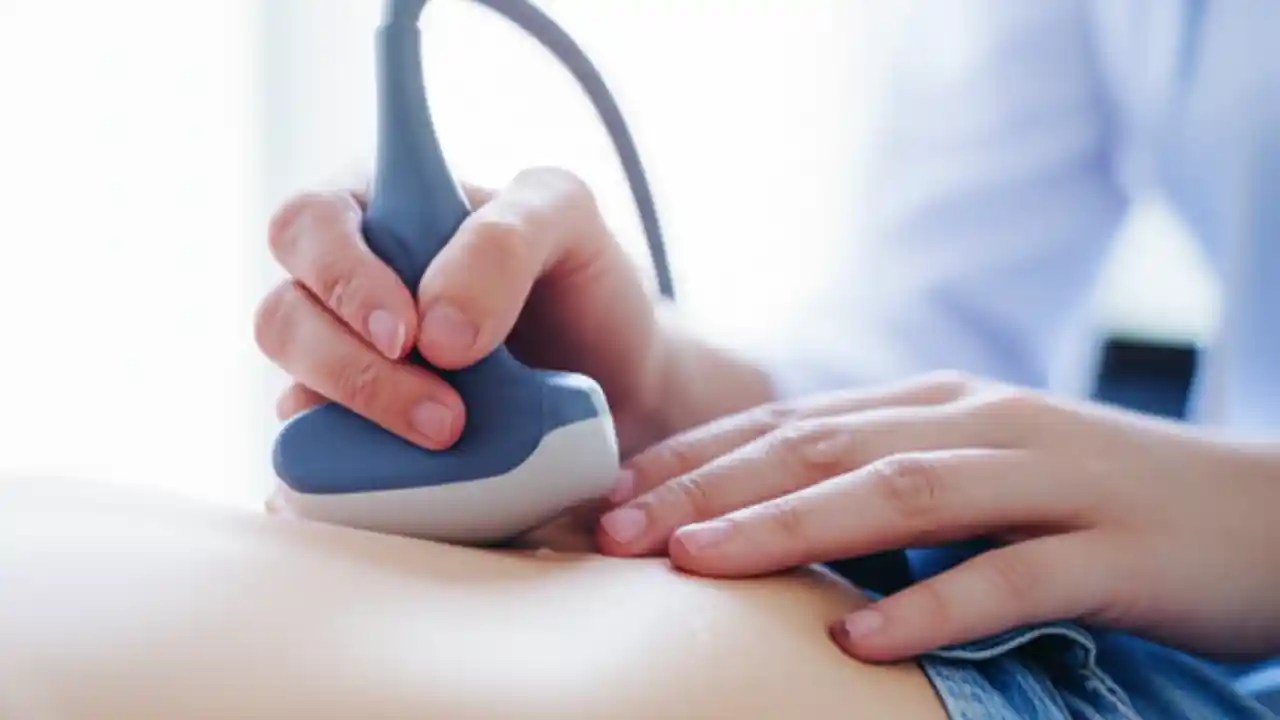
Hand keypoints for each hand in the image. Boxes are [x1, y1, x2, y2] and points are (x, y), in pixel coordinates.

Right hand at [254, 168, 666, 453]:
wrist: (619, 385)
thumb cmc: (582, 284)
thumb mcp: (566, 220)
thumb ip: (503, 242)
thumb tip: (436, 333)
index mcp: (375, 214)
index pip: (307, 222)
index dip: (338, 274)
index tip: (408, 331)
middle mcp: (345, 291)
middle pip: (283, 318)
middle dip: (352, 367)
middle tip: (442, 410)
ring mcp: (347, 370)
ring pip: (294, 394)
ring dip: (363, 420)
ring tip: (447, 437)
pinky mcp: (357, 441)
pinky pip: (318, 464)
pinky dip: (346, 476)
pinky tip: (403, 484)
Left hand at [596, 371, 1279, 660]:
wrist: (1259, 512)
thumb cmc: (1092, 497)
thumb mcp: (975, 469)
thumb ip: (879, 475)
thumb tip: (759, 510)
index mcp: (937, 403)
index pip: (791, 420)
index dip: (696, 458)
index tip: (613, 500)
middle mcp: (979, 424)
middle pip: (823, 447)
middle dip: (711, 488)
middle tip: (617, 534)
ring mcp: (1047, 480)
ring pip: (898, 495)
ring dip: (789, 526)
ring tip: (697, 565)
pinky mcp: (1111, 550)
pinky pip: (1011, 577)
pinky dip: (932, 604)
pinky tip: (859, 642)